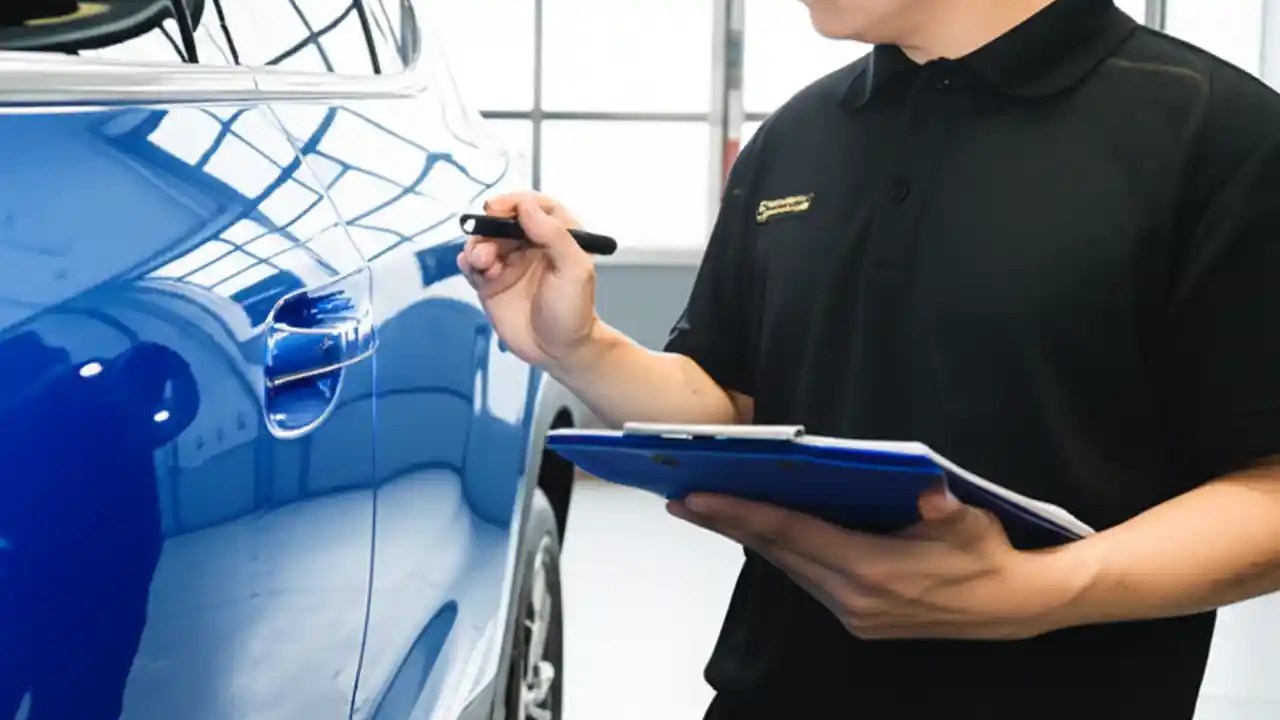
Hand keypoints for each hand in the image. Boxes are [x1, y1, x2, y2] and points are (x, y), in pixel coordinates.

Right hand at [457, 191, 598, 369]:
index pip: (534, 207)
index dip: (516, 202)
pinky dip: (467, 262)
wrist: (557, 351)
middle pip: (503, 221)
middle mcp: (529, 245)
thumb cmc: (572, 310)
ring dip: (478, 246)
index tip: (499, 208)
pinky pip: (473, 264)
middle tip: (486, 243)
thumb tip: (526, 206)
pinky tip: (471, 268)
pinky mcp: (490, 283)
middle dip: (490, 227)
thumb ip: (554, 235)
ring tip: (482, 262)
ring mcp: (507, 263)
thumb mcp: (574, 270)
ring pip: (484, 241)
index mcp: (555, 236)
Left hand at [667, 484, 1091, 640]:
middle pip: (776, 553)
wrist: (1016, 605)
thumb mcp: (969, 524)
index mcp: (871, 570)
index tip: (699, 497)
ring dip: (749, 539)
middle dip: (728, 523)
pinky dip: (780, 553)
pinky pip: (806, 579)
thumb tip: (928, 492)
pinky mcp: (860, 618)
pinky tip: (762, 533)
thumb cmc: (987, 555)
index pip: (790, 534)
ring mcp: (854, 612)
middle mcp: (853, 597)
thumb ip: (943, 507)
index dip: (741, 513)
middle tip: (684, 499)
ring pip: (788, 568)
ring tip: (711, 511)